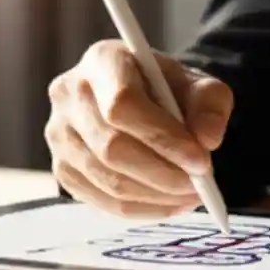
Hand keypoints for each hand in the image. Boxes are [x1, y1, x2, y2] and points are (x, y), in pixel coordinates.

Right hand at [45, 40, 232, 217]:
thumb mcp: (198, 84)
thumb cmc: (166, 89)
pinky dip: (143, 209)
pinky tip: (170, 202)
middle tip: (200, 185)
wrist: (141, 98)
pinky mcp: (62, 169)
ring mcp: (59, 135)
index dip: (163, 138)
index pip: (123, 104)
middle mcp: (70, 95)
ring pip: (109, 181)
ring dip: (157, 196)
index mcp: (102, 61)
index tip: (201, 160)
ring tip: (191, 195)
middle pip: (112, 148)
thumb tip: (207, 139)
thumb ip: (210, 105)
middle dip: (163, 174)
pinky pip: (103, 202)